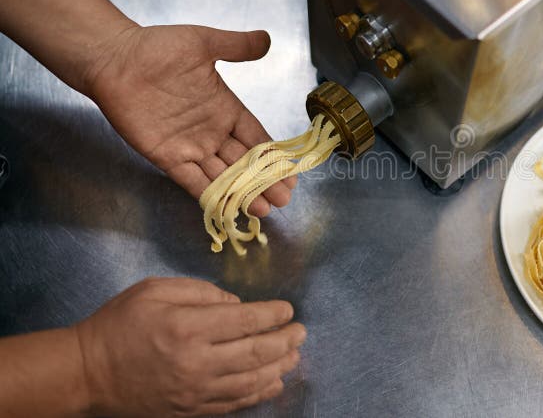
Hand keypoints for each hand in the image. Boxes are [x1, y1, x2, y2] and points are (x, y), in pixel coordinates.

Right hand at [75, 277, 305, 416]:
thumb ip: (200, 292)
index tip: (288, 310)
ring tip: (295, 355)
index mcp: (188, 327)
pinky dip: (258, 393)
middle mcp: (196, 362)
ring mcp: (195, 391)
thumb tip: (237, 304)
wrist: (87, 373)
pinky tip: (274, 383)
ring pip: (250, 382)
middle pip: (255, 353)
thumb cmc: (120, 323)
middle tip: (301, 332)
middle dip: (284, 341)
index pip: (245, 321)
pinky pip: (233, 403)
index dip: (273, 315)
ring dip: (279, 368)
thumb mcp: (155, 290)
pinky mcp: (190, 410)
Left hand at [86, 24, 295, 216]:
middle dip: (265, 182)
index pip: (256, 138)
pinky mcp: (167, 157)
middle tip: (284, 199)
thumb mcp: (203, 42)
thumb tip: (266, 39)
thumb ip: (236, 46)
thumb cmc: (156, 48)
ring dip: (243, 193)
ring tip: (265, 209)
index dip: (274, 156)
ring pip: (223, 176)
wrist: (115, 58)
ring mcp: (190, 146)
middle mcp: (211, 131)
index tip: (291, 173)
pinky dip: (211, 195)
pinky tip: (229, 207)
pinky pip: (193, 180)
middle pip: (245, 163)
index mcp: (225, 108)